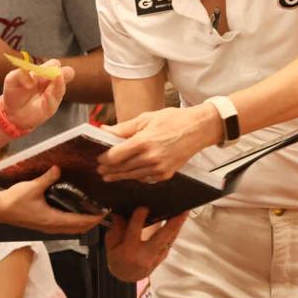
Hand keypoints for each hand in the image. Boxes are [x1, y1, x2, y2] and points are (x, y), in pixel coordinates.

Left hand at [0, 60, 74, 132]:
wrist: (12, 111)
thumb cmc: (14, 92)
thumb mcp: (11, 80)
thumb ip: (19, 74)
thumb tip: (32, 77)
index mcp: (43, 72)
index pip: (54, 64)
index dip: (50, 66)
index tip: (39, 72)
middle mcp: (51, 82)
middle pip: (67, 73)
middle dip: (64, 73)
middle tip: (56, 75)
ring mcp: (53, 94)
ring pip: (62, 88)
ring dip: (58, 85)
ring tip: (50, 86)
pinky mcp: (51, 107)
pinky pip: (55, 101)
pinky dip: (51, 98)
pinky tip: (46, 95)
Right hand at [0, 166, 105, 233]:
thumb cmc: (14, 200)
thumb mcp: (32, 187)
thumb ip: (48, 178)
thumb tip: (58, 169)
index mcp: (53, 219)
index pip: (80, 221)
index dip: (95, 218)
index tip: (105, 210)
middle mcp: (52, 227)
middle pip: (79, 229)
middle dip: (93, 222)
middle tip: (102, 211)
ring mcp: (48, 228)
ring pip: (72, 230)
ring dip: (84, 223)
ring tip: (91, 212)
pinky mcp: (43, 226)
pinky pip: (64, 228)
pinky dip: (74, 223)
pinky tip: (74, 212)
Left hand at [98, 104, 221, 182]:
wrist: (199, 129)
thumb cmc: (173, 120)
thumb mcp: (145, 119)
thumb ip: (123, 128)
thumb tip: (103, 130)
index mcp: (143, 142)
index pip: (115, 156)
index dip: (104, 159)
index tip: (98, 159)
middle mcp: (151, 158)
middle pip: (121, 168)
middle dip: (108, 170)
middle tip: (99, 171)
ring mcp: (159, 168)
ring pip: (132, 176)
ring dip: (119, 176)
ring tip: (108, 176)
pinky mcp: (166, 174)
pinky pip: (145, 178)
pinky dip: (136, 176)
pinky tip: (129, 174)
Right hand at [105, 207, 186, 282]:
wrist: (126, 277)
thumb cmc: (117, 260)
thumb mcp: (111, 245)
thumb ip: (117, 229)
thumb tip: (119, 213)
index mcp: (129, 251)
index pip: (134, 231)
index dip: (139, 219)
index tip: (143, 208)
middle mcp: (145, 254)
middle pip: (161, 237)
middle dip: (172, 223)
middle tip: (180, 212)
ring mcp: (156, 257)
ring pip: (169, 239)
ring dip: (178, 225)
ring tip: (184, 213)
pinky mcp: (162, 256)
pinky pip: (170, 242)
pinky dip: (174, 231)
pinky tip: (179, 222)